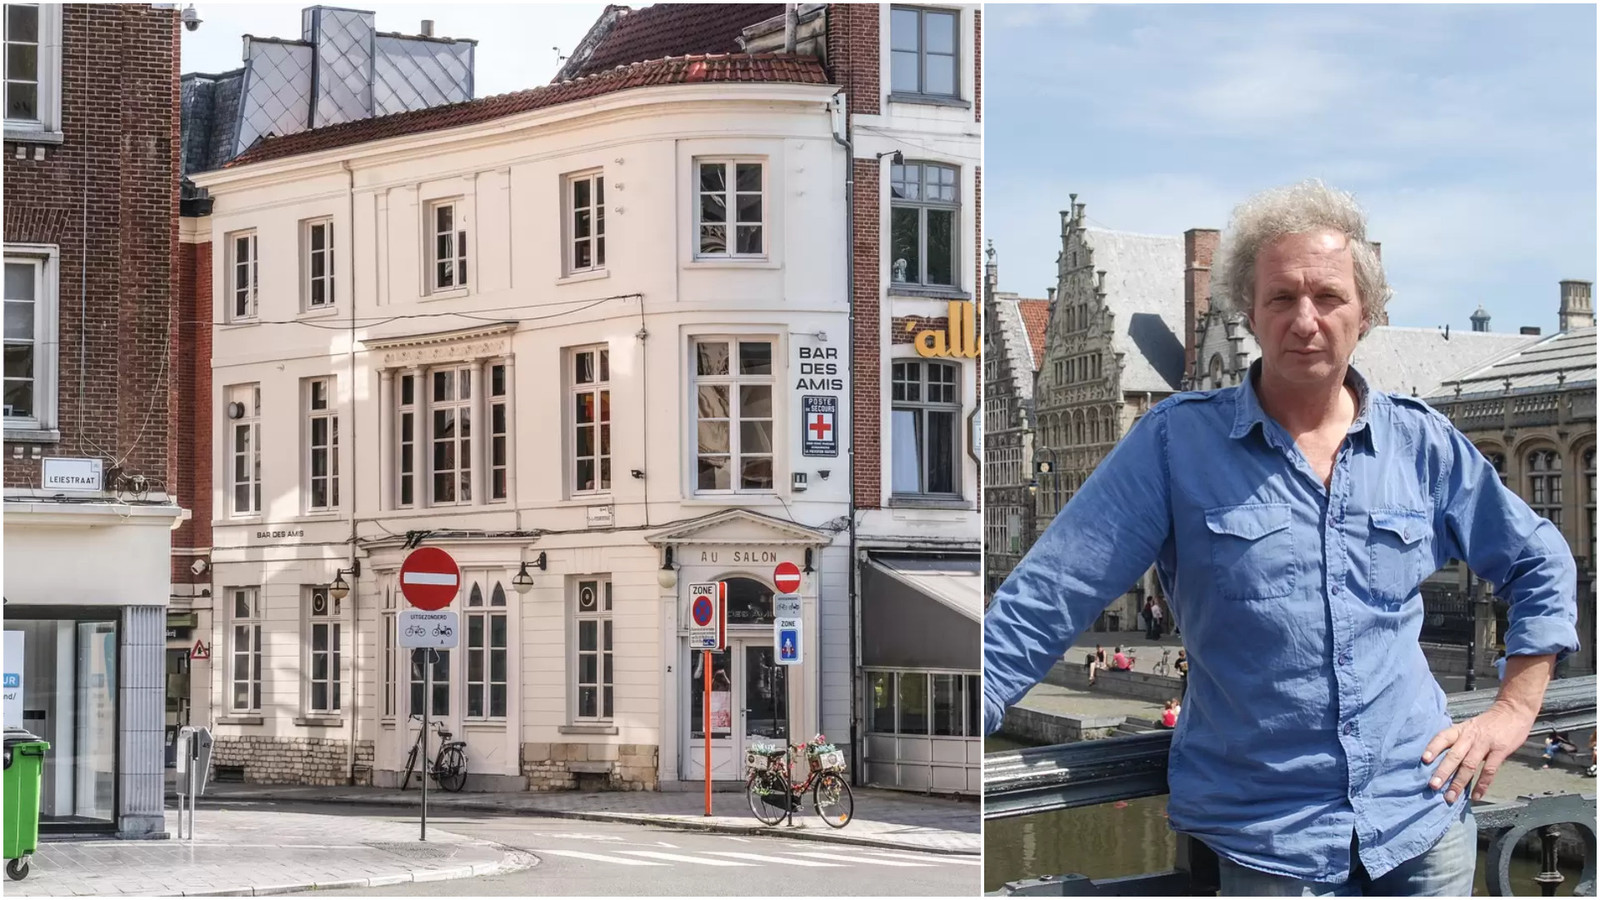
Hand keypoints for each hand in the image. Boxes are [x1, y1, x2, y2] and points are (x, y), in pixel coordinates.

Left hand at [1422, 700, 1536, 802]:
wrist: (1512, 711)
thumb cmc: (1488, 723)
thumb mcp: (1468, 727)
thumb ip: (1458, 741)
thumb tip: (1441, 760)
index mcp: (1460, 730)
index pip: (1442, 737)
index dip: (1433, 748)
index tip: (1424, 760)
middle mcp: (1470, 737)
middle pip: (1454, 755)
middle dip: (1443, 771)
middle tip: (1433, 786)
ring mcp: (1485, 744)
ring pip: (1469, 765)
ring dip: (1459, 782)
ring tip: (1450, 796)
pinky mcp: (1500, 751)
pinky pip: (1489, 770)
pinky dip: (1482, 784)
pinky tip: (1476, 796)